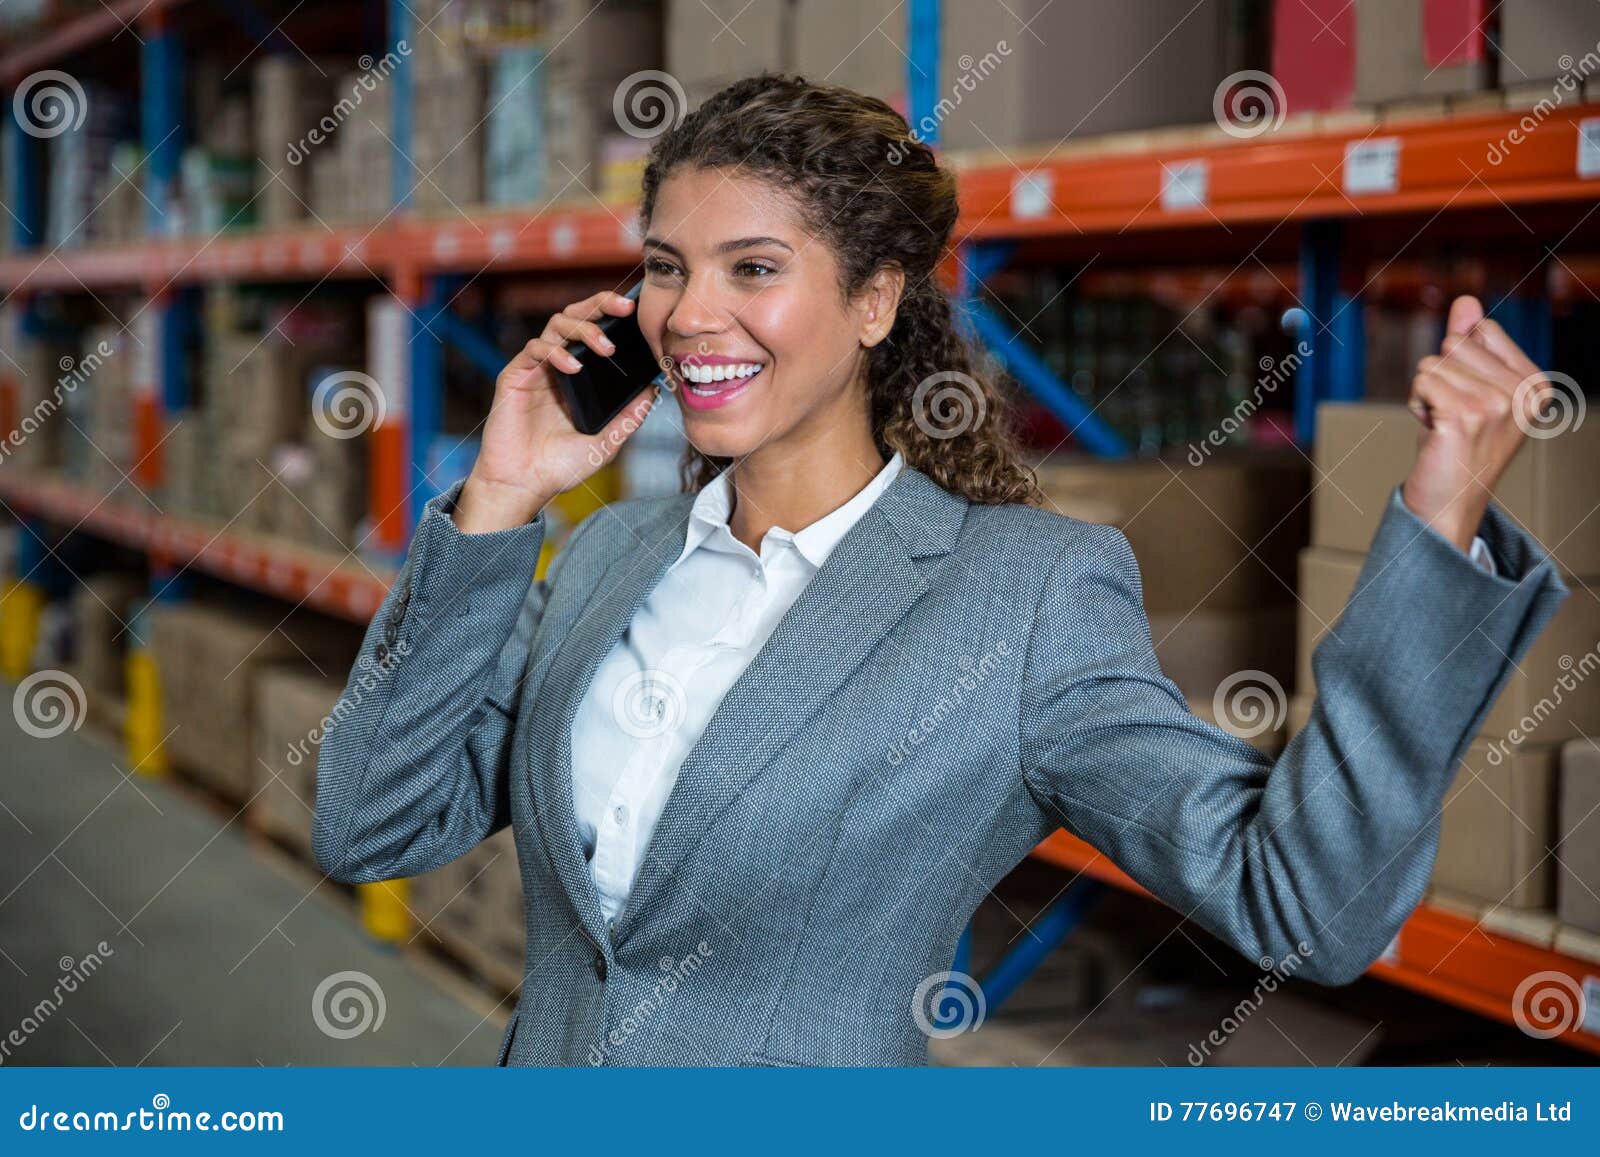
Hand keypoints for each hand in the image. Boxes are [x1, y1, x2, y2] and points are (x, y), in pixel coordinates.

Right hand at [454, 290, 656, 533]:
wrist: (524, 485)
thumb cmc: (560, 466)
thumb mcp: (606, 442)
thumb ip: (629, 417)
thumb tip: (654, 391)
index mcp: (580, 376)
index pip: (597, 331)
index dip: (614, 316)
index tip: (639, 312)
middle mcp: (558, 365)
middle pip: (577, 315)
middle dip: (601, 304)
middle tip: (625, 308)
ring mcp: (537, 368)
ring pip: (558, 324)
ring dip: (585, 329)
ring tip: (606, 348)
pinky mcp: (515, 375)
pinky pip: (535, 349)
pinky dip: (556, 353)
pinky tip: (572, 368)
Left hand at [1399, 294, 1550, 553]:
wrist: (1448, 503)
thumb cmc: (1456, 447)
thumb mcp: (1467, 388)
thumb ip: (1470, 343)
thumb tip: (1467, 300)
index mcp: (1535, 383)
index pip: (1481, 329)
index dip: (1459, 362)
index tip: (1468, 401)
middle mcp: (1523, 392)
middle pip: (1453, 343)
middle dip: (1439, 377)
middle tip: (1451, 417)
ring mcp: (1498, 404)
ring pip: (1432, 363)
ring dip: (1426, 394)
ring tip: (1443, 427)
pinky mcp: (1466, 416)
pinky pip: (1421, 381)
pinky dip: (1417, 404)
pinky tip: (1434, 432)